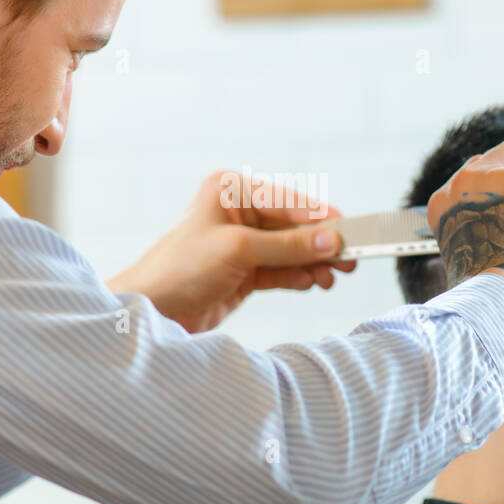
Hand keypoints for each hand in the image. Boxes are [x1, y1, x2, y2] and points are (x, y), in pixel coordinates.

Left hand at [106, 170, 357, 332]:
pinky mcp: (243, 273)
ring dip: (313, 263)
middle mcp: (237, 214)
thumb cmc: (180, 269)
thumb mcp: (238, 251)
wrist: (151, 311)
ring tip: (334, 276)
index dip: (322, 219)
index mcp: (231, 192)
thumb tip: (332, 239)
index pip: (288, 202)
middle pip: (293, 227)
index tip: (351, 233)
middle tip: (351, 260)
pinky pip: (282, 270)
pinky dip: (300, 276)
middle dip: (321, 244)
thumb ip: (288, 246)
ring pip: (291, 251)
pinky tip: (315, 282)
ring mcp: (241, 245)